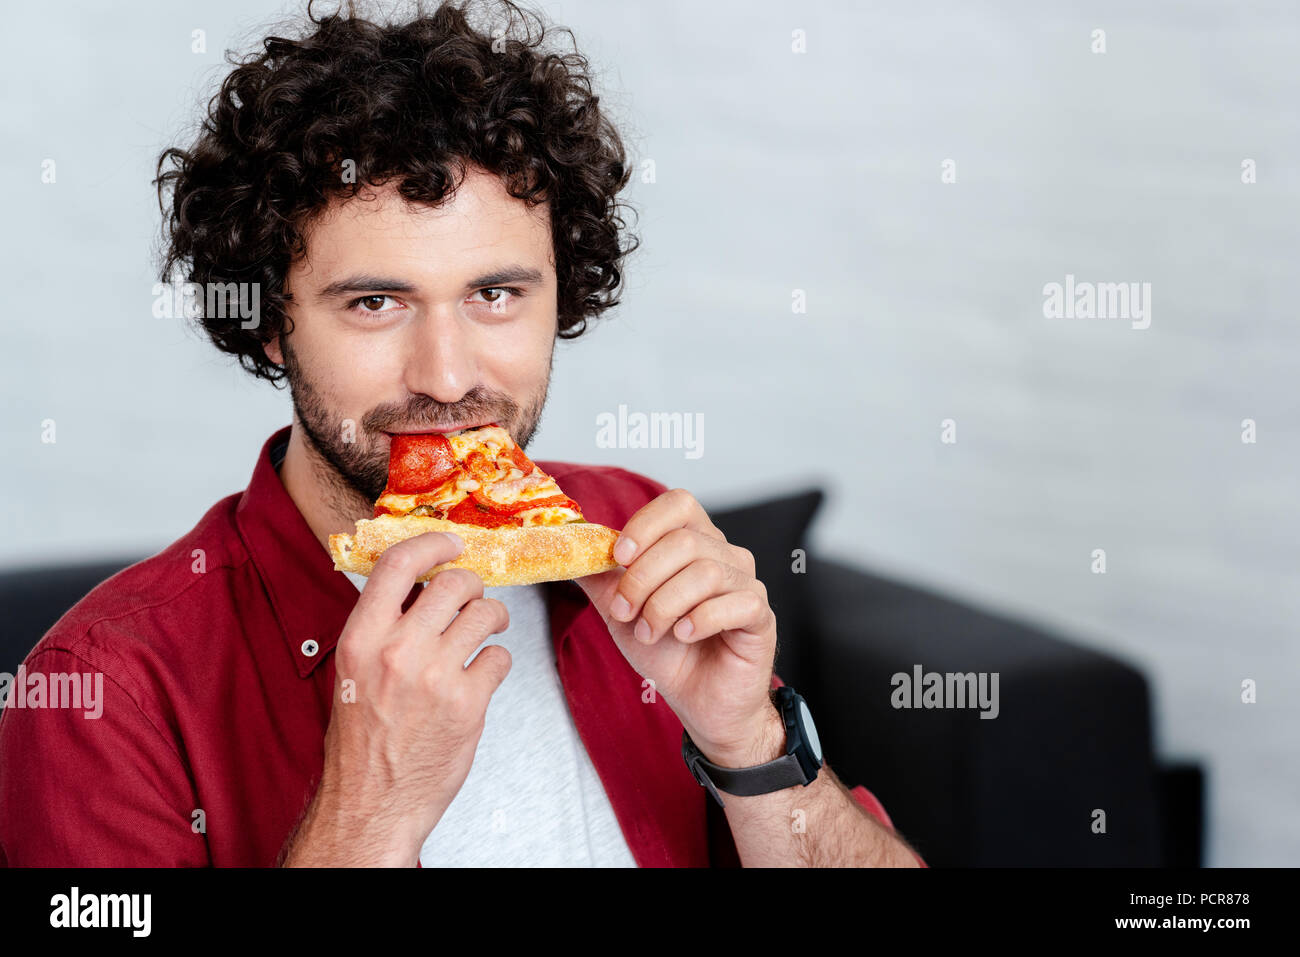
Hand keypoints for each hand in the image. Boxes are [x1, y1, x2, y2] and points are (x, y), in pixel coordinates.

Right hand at [282, 531, 510, 865]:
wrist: (371, 802)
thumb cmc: (362, 739)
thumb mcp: (352, 670)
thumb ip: (383, 626)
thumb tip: (419, 585)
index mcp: (362, 638)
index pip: (400, 564)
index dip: (432, 544)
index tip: (451, 544)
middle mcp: (397, 651)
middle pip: (455, 583)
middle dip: (472, 586)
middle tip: (473, 598)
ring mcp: (435, 676)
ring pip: (486, 614)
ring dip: (492, 618)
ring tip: (486, 630)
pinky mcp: (467, 704)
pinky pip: (499, 658)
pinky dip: (496, 661)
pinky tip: (481, 674)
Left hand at [575, 488, 782, 767]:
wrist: (697, 701)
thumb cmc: (668, 653)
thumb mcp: (621, 611)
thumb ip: (600, 578)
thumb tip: (571, 549)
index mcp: (695, 542)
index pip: (679, 504)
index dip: (646, 525)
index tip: (617, 557)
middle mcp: (725, 555)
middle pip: (685, 540)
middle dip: (642, 579)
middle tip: (625, 612)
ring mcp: (746, 583)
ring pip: (705, 572)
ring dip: (664, 606)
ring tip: (650, 632)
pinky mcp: (760, 615)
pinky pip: (734, 603)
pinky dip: (699, 620)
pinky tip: (684, 636)